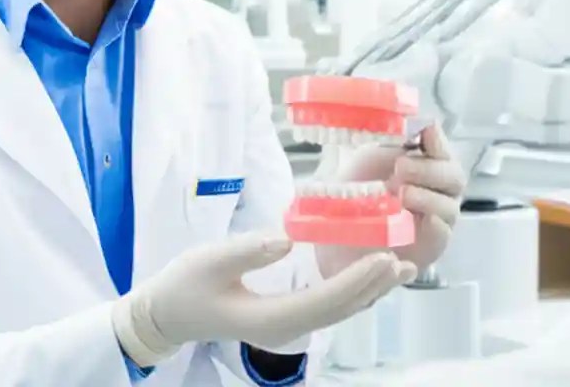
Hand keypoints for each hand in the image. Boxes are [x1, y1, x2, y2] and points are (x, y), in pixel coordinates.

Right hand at [112, 231, 416, 366]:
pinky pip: (328, 307)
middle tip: (402, 259)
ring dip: (370, 290)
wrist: (168, 314)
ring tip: (401, 268)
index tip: (382, 257)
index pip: (324, 301)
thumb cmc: (184, 286)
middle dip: (372, 285)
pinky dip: (354, 291)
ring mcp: (286, 326)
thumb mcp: (209, 261)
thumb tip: (286, 240)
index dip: (356, 280)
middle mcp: (284, 328)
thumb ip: (247, 250)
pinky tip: (370, 277)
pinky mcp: (286, 318)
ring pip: (338, 311)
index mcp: (269, 318)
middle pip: (340, 309)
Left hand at [314, 123, 465, 277]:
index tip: (425, 130)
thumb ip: (392, 142)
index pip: (442, 150)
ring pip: (449, 206)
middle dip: (429, 169)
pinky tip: (422, 219)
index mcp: (425, 166)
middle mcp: (437, 191)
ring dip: (426, 197)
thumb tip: (416, 123)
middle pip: (454, 177)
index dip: (438, 140)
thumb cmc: (355, 192)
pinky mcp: (430, 247)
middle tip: (400, 167)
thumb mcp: (368, 159)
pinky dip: (433, 225)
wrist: (337, 234)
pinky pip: (441, 235)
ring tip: (400, 193)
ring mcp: (436, 221)